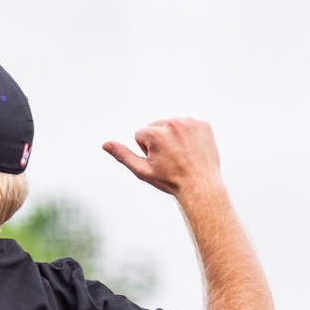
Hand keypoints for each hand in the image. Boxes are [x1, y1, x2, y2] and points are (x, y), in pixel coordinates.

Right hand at [103, 118, 222, 197]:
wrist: (201, 185)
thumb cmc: (170, 180)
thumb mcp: (142, 170)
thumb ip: (123, 155)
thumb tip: (105, 144)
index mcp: (156, 134)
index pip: (140, 134)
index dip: (146, 150)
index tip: (159, 161)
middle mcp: (174, 123)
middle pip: (155, 127)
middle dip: (159, 140)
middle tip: (171, 158)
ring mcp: (191, 123)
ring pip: (171, 126)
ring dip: (173, 137)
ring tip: (182, 155)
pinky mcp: (203, 124)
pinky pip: (188, 126)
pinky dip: (188, 136)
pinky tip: (192, 149)